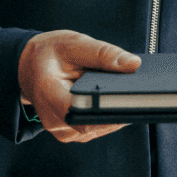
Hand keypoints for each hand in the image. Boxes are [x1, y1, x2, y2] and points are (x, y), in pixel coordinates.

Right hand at [17, 30, 141, 142]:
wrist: (30, 68)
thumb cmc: (49, 53)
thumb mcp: (74, 43)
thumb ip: (103, 53)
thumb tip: (133, 64)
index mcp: (48, 92)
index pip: (81, 108)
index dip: (109, 106)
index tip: (132, 96)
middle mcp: (54, 119)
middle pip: (94, 122)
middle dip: (121, 108)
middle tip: (146, 92)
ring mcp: (63, 130)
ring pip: (99, 127)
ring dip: (118, 111)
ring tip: (136, 92)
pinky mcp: (74, 133)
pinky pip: (97, 127)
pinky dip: (110, 114)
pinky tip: (123, 98)